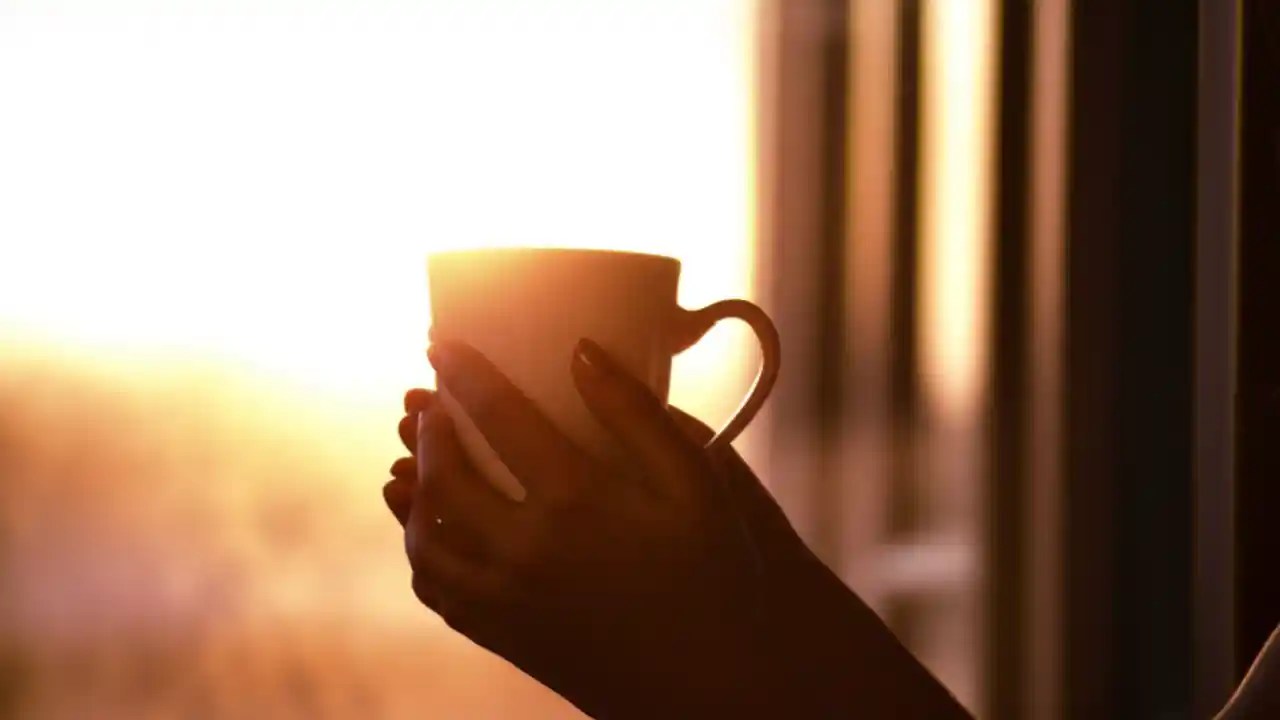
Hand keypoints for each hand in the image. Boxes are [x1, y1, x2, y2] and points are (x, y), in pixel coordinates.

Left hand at [383, 340, 970, 718]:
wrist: (715, 684)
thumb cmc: (716, 575)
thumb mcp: (694, 484)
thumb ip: (636, 413)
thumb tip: (581, 352)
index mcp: (575, 500)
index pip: (496, 417)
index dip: (463, 372)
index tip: (439, 344)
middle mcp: (526, 549)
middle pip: (445, 475)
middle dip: (430, 431)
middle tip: (429, 404)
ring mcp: (508, 599)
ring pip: (425, 537)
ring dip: (413, 491)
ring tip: (420, 463)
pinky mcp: (505, 637)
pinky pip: (437, 591)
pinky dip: (421, 553)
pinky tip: (431, 532)